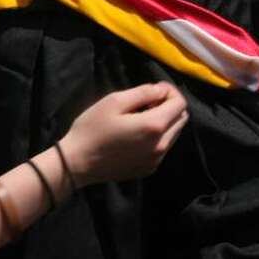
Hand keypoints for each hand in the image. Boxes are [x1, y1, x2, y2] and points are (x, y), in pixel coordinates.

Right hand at [59, 82, 187, 187]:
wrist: (77, 163)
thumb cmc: (92, 129)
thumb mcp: (114, 101)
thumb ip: (143, 92)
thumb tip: (161, 91)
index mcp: (154, 126)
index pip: (180, 103)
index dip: (170, 91)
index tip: (153, 90)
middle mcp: (161, 145)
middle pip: (181, 119)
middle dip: (170, 105)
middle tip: (147, 102)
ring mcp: (156, 159)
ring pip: (174, 134)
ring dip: (164, 121)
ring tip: (141, 117)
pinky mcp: (149, 169)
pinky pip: (163, 147)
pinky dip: (157, 137)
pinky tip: (136, 135)